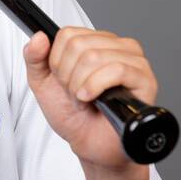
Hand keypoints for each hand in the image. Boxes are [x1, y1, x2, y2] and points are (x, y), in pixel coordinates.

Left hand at [22, 26, 159, 173]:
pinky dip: (96, 86)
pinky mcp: (145, 79)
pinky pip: (117, 69)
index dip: (57, 62)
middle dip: (68, 76)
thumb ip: (35, 58)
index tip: (62, 81)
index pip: (68, 34)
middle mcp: (118, 47)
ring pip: (95, 56)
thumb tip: (39, 36)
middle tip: (75, 93)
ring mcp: (134, 61)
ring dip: (80, 84)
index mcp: (96, 42)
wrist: (90, 145)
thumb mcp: (43, 84)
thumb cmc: (73, 115)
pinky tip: (91, 99)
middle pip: (79, 44)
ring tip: (85, 99)